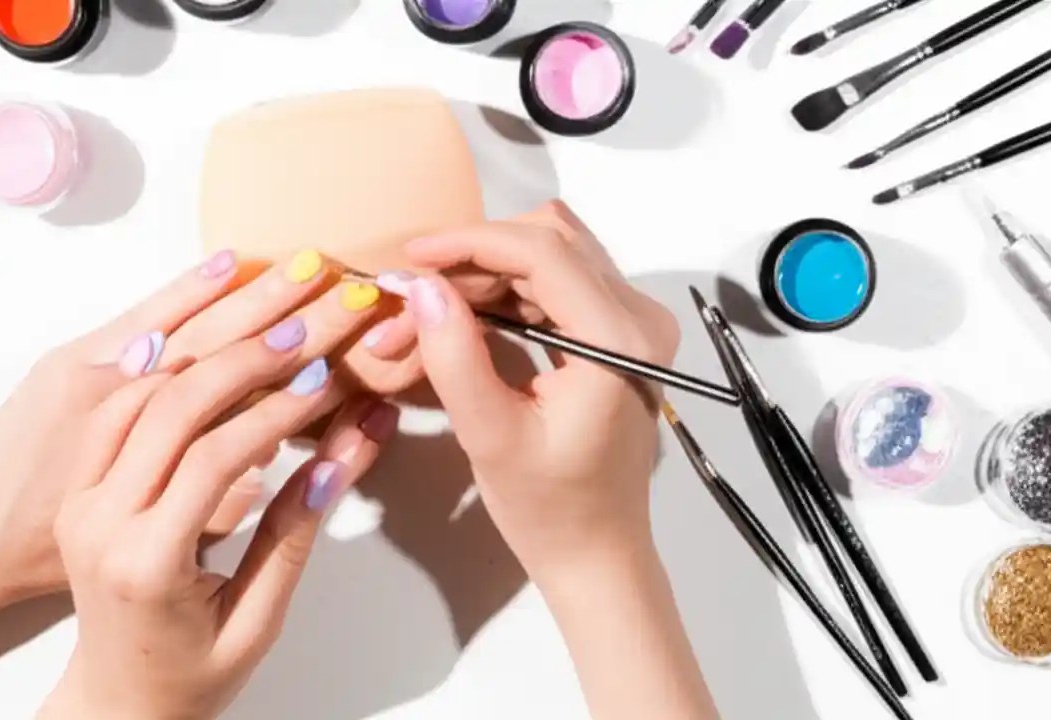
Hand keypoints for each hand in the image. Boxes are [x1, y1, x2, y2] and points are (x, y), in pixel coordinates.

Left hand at [39, 318, 396, 718]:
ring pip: (137, 394)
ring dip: (203, 350)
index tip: (329, 379)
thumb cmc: (193, 674)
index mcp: (144, 565)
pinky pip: (117, 408)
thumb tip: (347, 451)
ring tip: (265, 323)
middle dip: (244, 359)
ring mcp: (79, 500)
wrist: (117, 702)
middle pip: (169, 408)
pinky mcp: (79, 486)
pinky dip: (164, 368)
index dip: (277, 412)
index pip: (213, 459)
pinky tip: (208, 343)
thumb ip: (295, 533)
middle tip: (305, 328)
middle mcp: (97, 524)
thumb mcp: (258, 617)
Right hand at [384, 204, 715, 718]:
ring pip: (553, 256)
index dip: (471, 242)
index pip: (544, 252)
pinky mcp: (620, 333)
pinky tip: (462, 318)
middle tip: (412, 294)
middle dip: (474, 258)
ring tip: (425, 312)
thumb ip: (455, 356)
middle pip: (550, 241)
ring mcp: (635, 322)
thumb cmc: (549, 508)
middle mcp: (640, 316)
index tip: (410, 256)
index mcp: (621, 339)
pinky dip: (508, 292)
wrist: (598, 552)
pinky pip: (560, 284)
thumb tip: (420, 286)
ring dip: (485, 274)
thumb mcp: (490, 435)